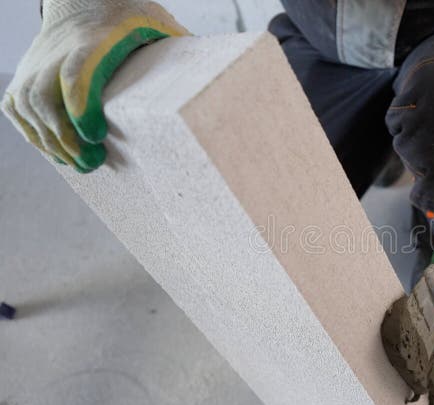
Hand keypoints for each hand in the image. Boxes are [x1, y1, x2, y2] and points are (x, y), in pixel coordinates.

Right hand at [2, 0, 187, 172]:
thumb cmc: (131, 18)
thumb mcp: (159, 25)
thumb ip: (182, 53)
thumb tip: (220, 87)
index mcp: (97, 39)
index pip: (78, 71)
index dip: (81, 105)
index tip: (96, 136)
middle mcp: (60, 49)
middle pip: (46, 96)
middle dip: (65, 137)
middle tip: (93, 164)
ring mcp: (39, 61)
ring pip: (28, 105)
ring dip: (50, 142)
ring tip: (79, 165)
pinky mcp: (27, 72)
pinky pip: (17, 107)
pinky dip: (33, 133)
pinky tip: (57, 153)